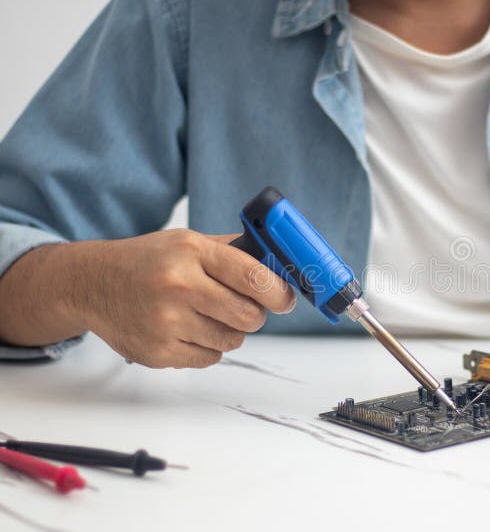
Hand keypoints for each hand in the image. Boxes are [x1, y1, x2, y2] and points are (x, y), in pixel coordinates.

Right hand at [81, 229, 294, 367]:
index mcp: (191, 252)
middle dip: (255, 315)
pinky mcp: (158, 352)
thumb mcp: (188, 242)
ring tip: (206, 314)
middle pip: (248, 316)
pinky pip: (209, 358)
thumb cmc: (148, 261)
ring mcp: (166, 322)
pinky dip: (207, 347)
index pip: (253, 277)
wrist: (91, 284)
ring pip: (232, 340)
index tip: (287, 299)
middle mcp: (178, 286)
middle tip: (246, 308)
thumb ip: (233, 252)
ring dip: (229, 331)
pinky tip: (187, 328)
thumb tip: (280, 265)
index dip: (279, 292)